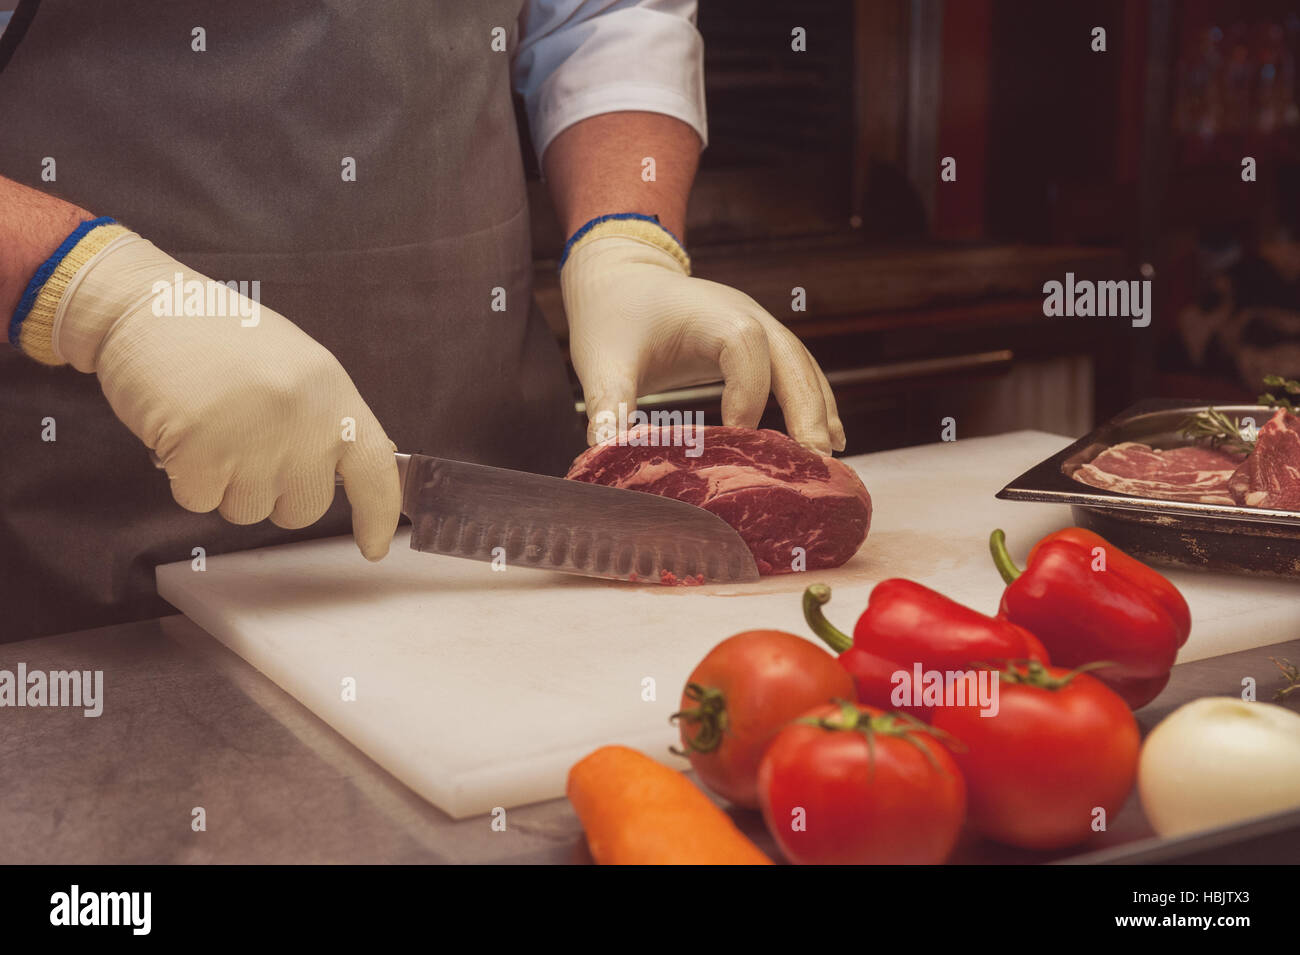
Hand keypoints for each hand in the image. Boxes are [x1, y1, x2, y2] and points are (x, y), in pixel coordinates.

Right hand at [54, 234, 400, 558]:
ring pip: (248, 511)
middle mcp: (304, 420)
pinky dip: (185, 478)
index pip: (376, 470)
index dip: (379, 516)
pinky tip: (182, 431)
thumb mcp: (299, 368)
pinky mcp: (201, 454)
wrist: (149, 306)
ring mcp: (255, 439)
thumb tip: (355, 473)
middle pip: (303, 509)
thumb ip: (328, 419)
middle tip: (245, 443)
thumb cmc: (223, 339)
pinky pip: (200, 502)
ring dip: (224, 484)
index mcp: (335, 395)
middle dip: (272, 492)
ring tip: (211, 426)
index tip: (373, 547)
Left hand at [561, 226, 843, 453]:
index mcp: (706, 313)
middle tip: (813, 460)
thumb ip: (607, 407)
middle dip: (806, 408)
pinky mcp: (760, 344)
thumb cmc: (613, 317)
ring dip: (818, 410)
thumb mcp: (600, 363)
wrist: (622, 279)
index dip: (748, 390)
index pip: (744, 344)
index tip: (736, 436)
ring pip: (803, 366)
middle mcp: (744, 314)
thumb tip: (602, 458)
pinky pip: (798, 372)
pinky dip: (813, 403)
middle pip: (791, 357)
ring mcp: (759, 326)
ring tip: (827, 460)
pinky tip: (827, 440)